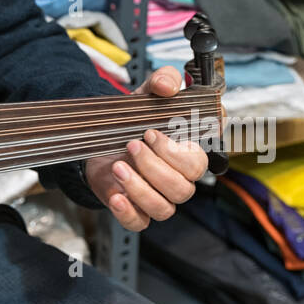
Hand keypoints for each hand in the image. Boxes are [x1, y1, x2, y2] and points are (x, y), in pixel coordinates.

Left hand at [85, 66, 208, 231]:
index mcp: (187, 152)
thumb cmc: (133, 121)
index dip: (182, 151)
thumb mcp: (147, 94)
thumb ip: (163, 81)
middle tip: (134, 143)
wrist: (100, 140)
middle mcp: (177, 178)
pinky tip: (116, 195)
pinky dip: (128, 212)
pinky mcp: (136, 211)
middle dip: (157, 165)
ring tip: (119, 165)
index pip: (202, 160)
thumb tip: (168, 87)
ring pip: (165, 207)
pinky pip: (140, 223)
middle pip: (184, 185)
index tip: (160, 131)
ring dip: (141, 187)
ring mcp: (158, 197)